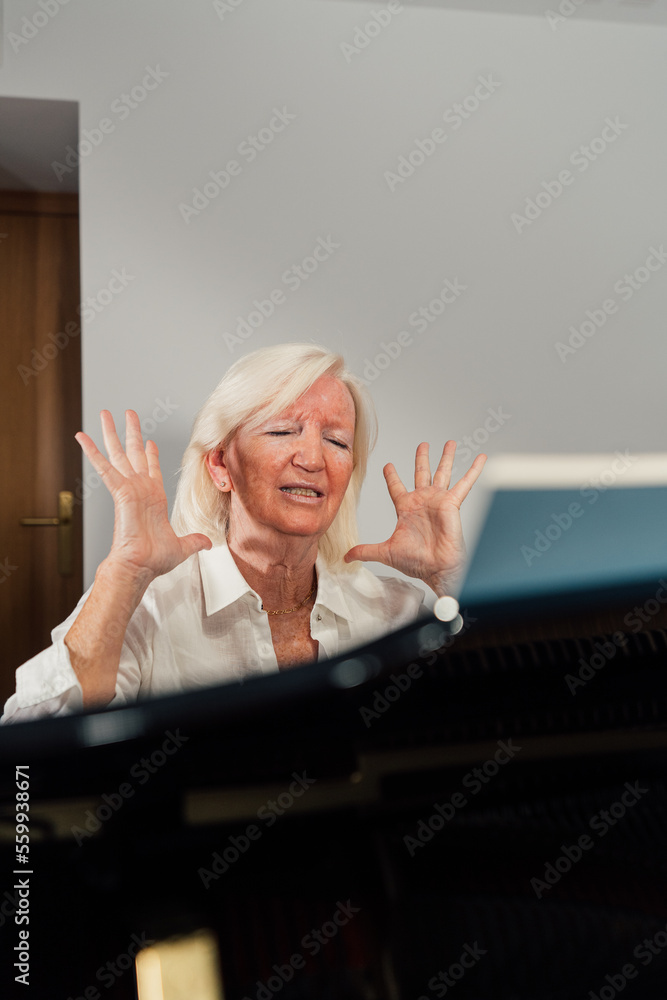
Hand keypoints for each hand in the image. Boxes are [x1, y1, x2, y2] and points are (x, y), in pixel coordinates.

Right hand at [76, 410, 211, 585]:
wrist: (140, 566)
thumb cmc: (154, 560)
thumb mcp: (183, 547)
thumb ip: (195, 541)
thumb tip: (208, 543)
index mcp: (154, 498)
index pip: (151, 470)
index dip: (150, 455)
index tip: (149, 441)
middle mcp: (140, 489)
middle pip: (134, 453)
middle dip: (131, 432)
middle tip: (128, 414)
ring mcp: (128, 488)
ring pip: (118, 453)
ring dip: (111, 433)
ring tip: (105, 412)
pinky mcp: (119, 491)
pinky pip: (104, 467)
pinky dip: (92, 451)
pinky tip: (82, 436)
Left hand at [344, 441, 485, 595]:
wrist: (436, 568)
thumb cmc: (416, 562)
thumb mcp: (385, 552)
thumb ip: (365, 550)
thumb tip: (346, 557)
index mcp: (406, 509)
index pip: (396, 487)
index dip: (391, 476)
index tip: (388, 465)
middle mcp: (422, 502)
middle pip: (421, 473)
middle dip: (422, 458)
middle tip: (423, 445)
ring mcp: (438, 501)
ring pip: (442, 472)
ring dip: (446, 457)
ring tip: (450, 442)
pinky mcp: (452, 503)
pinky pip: (465, 483)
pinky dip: (474, 470)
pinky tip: (481, 458)